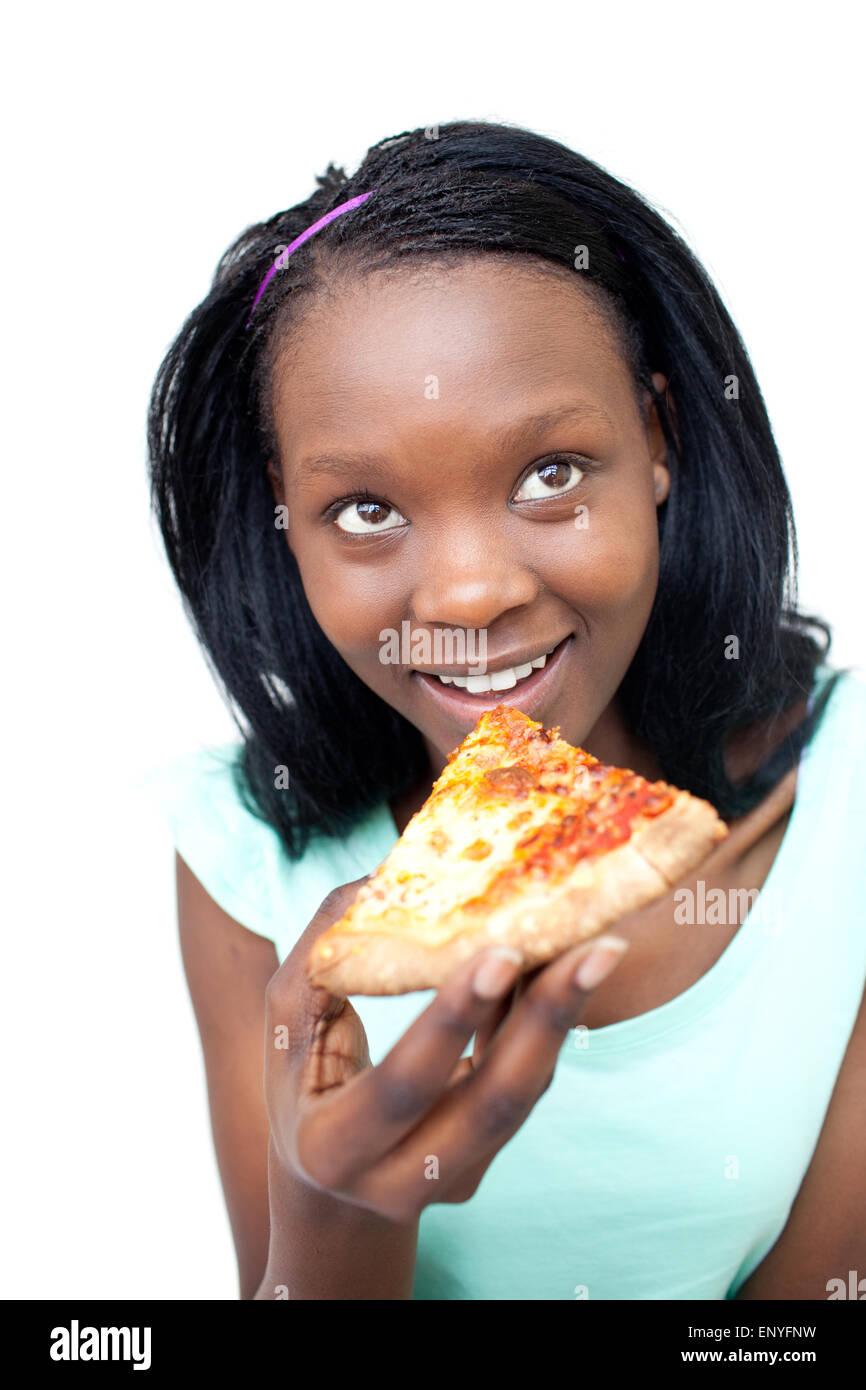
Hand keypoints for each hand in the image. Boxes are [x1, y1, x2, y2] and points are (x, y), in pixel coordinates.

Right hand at [264, 877, 628, 1222]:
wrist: (325, 1186)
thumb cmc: (299, 1081)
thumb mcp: (286, 1020)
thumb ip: (323, 953)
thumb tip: (380, 878)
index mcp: (333, 1147)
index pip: (405, 1083)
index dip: (454, 1019)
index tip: (502, 952)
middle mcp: (397, 1181)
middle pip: (494, 1104)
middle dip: (548, 1019)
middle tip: (599, 947)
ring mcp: (451, 1181)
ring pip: (523, 1096)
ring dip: (560, 1016)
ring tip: (597, 946)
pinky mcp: (486, 1167)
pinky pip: (527, 1089)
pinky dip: (543, 1025)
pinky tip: (563, 966)